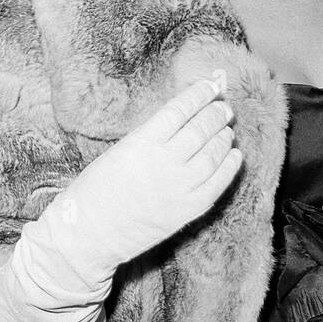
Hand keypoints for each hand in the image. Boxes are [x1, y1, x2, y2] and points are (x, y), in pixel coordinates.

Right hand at [56, 78, 242, 280]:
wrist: (88, 234)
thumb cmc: (96, 189)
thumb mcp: (120, 151)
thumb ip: (152, 135)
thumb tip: (184, 117)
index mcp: (141, 144)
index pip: (179, 110)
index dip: (198, 95)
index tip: (210, 86)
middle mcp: (163, 163)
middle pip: (201, 129)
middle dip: (215, 114)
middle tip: (223, 107)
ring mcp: (179, 187)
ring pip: (213, 154)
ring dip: (224, 137)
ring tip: (227, 129)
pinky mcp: (188, 209)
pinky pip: (218, 183)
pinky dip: (230, 166)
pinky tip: (234, 156)